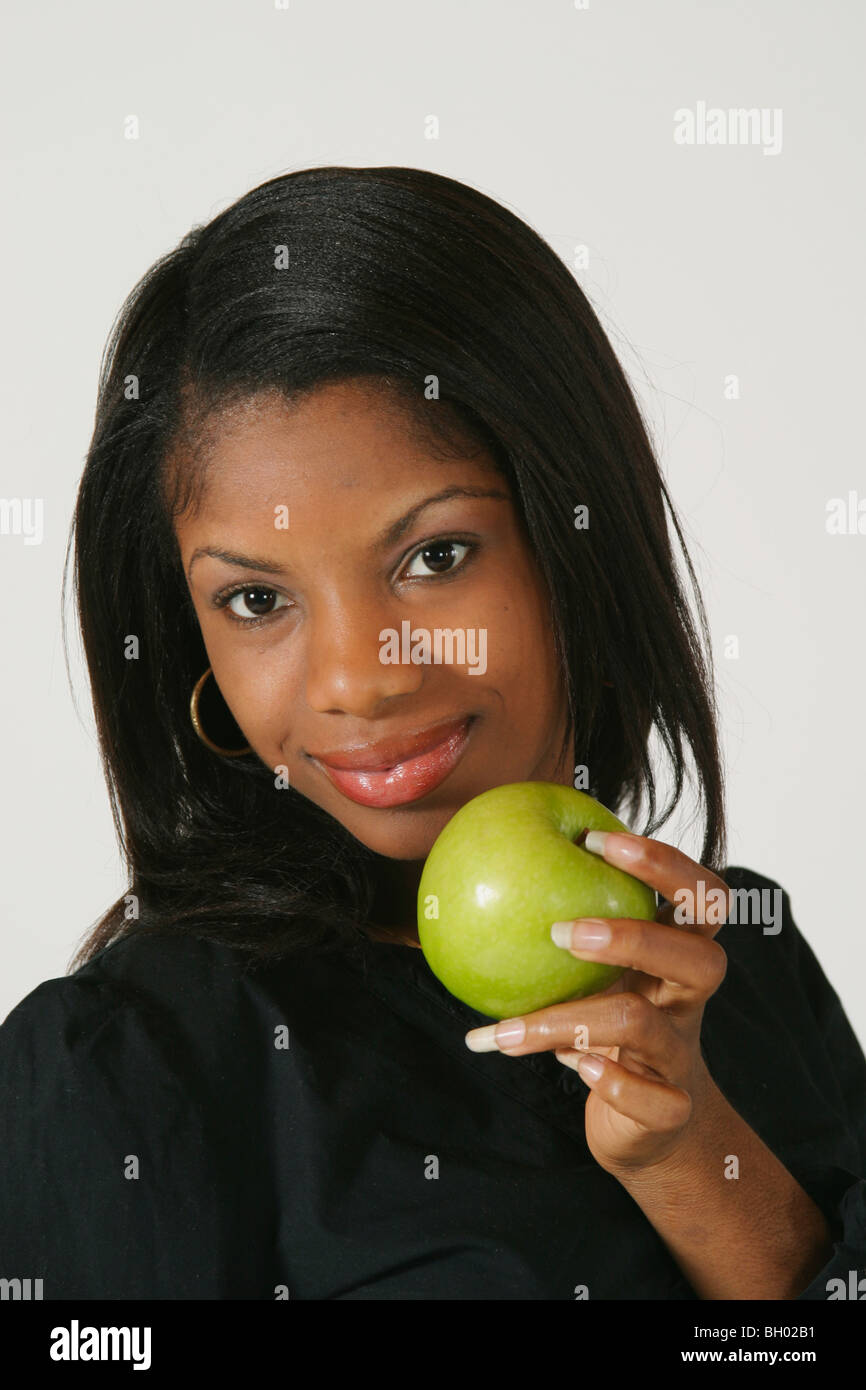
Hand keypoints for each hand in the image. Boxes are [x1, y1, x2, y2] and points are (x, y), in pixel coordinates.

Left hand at [464, 831, 730, 1178]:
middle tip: (564, 931)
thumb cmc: (612, 1026)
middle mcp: (687, 999)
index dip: (663, 863)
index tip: (595, 839)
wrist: (654, 1124)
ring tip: (512, 1025)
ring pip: (642, 1026)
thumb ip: (565, 927)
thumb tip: (478, 872)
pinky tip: (569, 1065)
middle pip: (702, 958)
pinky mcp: (669, 1109)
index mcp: (678, 953)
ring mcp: (679, 1055)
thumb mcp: (597, 972)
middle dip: (635, 937)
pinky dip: (609, 1080)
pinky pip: (649, 1097)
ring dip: (569, 1017)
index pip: (703, 897)